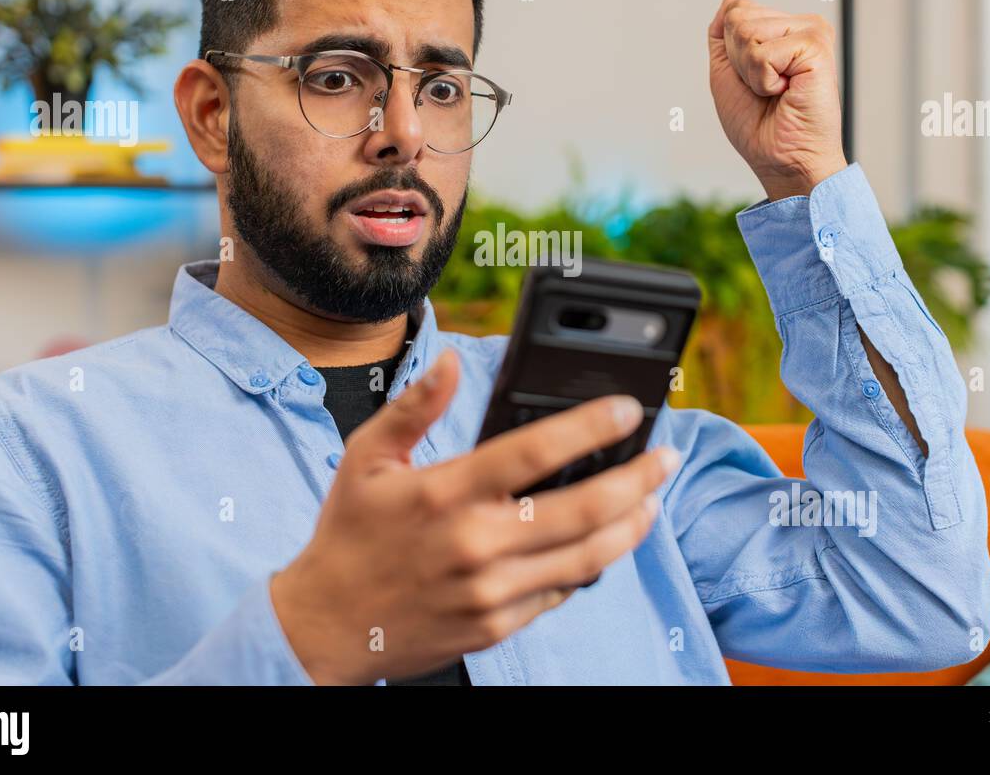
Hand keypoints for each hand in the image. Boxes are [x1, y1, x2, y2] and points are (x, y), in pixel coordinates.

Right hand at [269, 349, 676, 684]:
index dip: (590, 427)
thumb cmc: (348, 535)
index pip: (534, 451)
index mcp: (445, 494)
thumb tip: (451, 361)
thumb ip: (414, 406)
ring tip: (651, 500)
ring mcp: (490, 592)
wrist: (325, 628)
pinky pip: (560, 593)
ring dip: (630, 526)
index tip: (626, 409)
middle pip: (583, 510)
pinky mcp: (497, 626)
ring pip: (587, 558)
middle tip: (665, 458)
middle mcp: (475, 544)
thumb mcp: (367, 458)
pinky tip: (604, 542)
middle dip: (638, 479)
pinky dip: (589, 566)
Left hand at [707, 0, 846, 198]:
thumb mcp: (727, 71)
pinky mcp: (817, 47)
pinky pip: (764, 52)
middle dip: (739, 61)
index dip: (730, 52)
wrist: (781, 158)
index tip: (753, 80)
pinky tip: (786, 92)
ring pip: (748, 32)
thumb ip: (726, 31)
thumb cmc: (758, 124)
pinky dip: (764, 80)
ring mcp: (811, 32)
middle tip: (765, 88)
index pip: (734, 11)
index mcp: (782, 28)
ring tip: (776, 91)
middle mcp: (800, 25)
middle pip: (738, 18)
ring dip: (752, 72)